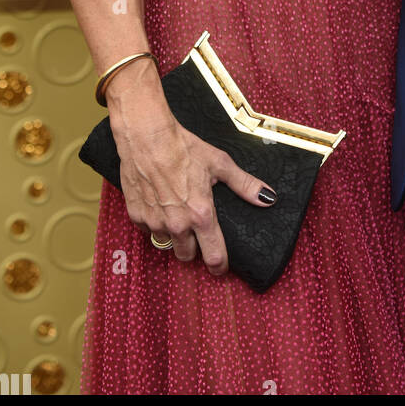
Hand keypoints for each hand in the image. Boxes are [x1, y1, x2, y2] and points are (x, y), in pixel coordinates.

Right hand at [107, 64, 275, 276]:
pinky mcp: (136, 215)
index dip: (219, 265)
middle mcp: (177, 224)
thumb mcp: (220, 164)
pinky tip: (160, 204)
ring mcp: (154, 222)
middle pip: (187, 255)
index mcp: (201, 215)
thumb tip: (268, 198)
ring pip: (166, 243)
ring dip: (173, 235)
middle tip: (197, 234)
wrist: (147, 137)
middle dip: (193, 249)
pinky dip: (155, 221)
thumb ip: (245, 185)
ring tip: (178, 214)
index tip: (221, 268)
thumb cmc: (184, 148)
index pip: (213, 255)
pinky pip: (148, 229)